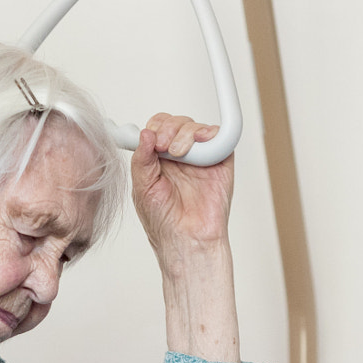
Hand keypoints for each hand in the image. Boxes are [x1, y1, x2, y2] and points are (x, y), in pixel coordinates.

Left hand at [130, 112, 233, 265]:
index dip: (154, 127)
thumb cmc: (164, 222)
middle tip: (163, 145)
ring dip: (185, 133)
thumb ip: (141, 160)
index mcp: (159, 160)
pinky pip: (219, 136)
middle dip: (168, 128)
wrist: (187, 240)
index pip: (157, 128)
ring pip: (195, 126)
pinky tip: (199, 146)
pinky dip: (209, 134)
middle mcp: (180, 156)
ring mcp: (200, 158)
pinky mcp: (221, 161)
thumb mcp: (142, 188)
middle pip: (176, 123)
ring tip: (178, 153)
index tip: (150, 138)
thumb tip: (144, 134)